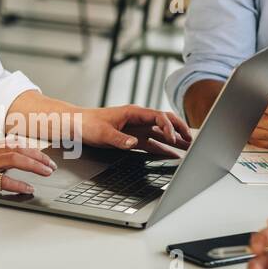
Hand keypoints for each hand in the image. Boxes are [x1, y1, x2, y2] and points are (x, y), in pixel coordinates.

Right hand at [0, 138, 55, 196]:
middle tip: (51, 165)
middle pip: (19, 148)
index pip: (13, 142)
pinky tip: (28, 188)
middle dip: (39, 156)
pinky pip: (2, 180)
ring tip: (47, 172)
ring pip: (15, 160)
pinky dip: (18, 184)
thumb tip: (2, 166)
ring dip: (35, 165)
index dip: (31, 147)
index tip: (43, 154)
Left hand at [77, 105, 191, 154]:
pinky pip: (152, 143)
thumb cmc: (88, 124)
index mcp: (134, 112)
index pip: (158, 117)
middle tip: (192, 140)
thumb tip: (133, 143)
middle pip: (165, 122)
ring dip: (175, 141)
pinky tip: (172, 155)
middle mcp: (138, 119)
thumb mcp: (102, 132)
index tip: (173, 139)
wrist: (76, 126)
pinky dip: (163, 149)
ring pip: (161, 134)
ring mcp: (137, 129)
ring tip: (189, 149)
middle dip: (180, 130)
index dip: (168, 127)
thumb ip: (118, 138)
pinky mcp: (133, 138)